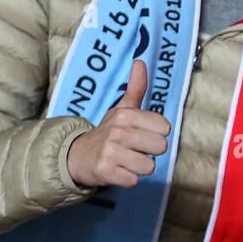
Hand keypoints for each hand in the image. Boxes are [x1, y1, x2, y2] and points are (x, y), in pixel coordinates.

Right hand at [65, 59, 171, 187]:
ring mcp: (111, 152)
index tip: (142, 133)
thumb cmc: (108, 132)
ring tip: (125, 160)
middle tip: (133, 148)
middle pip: (160, 147)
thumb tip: (140, 61)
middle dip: (149, 151)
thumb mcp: (122, 109)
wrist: (78, 155)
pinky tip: (117, 170)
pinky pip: (134, 180)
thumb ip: (136, 87)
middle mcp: (118, 132)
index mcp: (126, 115)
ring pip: (149, 166)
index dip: (156, 134)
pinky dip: (127, 178)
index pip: (165, 128)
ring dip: (138, 167)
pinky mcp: (105, 172)